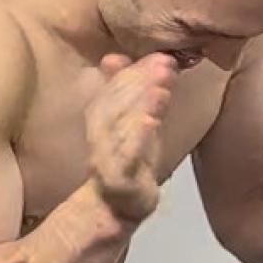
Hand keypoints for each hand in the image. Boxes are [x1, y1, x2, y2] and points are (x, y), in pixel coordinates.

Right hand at [86, 53, 171, 223]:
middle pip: (112, 108)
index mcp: (100, 124)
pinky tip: (151, 121)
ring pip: (118, 130)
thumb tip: (114, 57)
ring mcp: (106, 162)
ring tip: (161, 86)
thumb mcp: (129, 122)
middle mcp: (98, 141)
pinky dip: (137, 138)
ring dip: (138, 105)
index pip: (109, 93)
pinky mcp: (119, 183)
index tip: (159, 56)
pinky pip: (126, 158)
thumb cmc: (129, 161)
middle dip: (137, 83)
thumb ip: (125, 92)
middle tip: (163, 63)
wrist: (119, 207)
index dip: (131, 73)